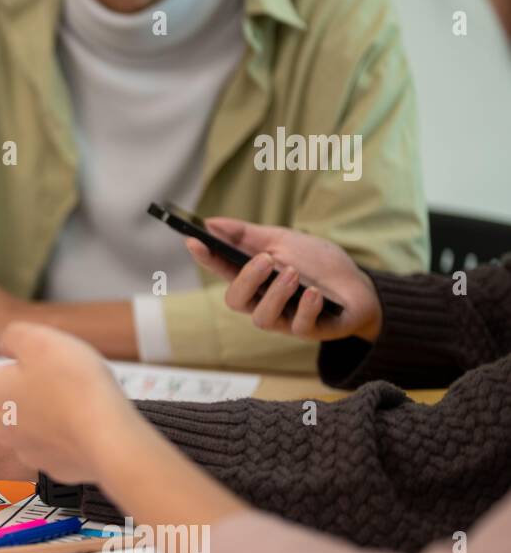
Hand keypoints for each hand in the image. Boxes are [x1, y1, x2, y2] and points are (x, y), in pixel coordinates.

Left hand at [0, 322, 139, 484]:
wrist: (110, 441)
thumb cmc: (74, 386)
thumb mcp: (40, 340)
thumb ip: (15, 335)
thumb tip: (8, 342)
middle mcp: (1, 425)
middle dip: (15, 388)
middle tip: (47, 376)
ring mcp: (26, 448)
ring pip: (26, 421)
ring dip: (41, 409)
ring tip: (70, 398)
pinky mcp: (52, 464)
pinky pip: (53, 442)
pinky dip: (63, 431)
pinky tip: (83, 423)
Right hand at [185, 218, 382, 341]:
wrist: (357, 285)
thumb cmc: (316, 264)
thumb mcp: (282, 240)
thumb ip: (246, 234)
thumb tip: (210, 223)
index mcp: (252, 279)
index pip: (221, 270)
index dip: (206, 259)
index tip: (193, 241)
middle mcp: (261, 301)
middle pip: (236, 301)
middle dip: (246, 280)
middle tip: (265, 259)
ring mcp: (283, 318)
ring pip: (262, 318)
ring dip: (276, 293)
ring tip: (293, 273)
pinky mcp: (308, 329)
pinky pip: (299, 325)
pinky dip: (305, 307)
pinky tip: (314, 293)